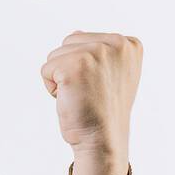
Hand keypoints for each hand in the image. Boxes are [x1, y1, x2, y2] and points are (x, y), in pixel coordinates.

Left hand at [39, 30, 141, 163]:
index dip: (86, 67)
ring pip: (56, 55)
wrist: (103, 142)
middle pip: (69, 42)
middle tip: (89, 93)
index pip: (86, 39)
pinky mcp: (75, 66)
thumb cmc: (103, 113)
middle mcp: (116, 44)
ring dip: (60, 78)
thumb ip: (98, 52)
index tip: (101, 87)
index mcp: (129, 44)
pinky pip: (45, 70)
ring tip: (81, 96)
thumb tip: (76, 33)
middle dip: (70, 69)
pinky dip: (51, 88)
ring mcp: (96, 53)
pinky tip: (70, 100)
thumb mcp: (110, 76)